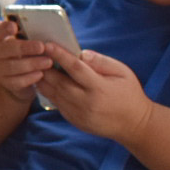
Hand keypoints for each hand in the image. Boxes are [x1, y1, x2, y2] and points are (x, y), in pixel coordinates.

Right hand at [0, 19, 48, 103]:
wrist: (19, 76)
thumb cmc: (27, 53)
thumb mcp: (27, 42)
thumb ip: (32, 36)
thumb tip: (50, 32)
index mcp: (1, 38)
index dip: (4, 27)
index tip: (15, 27)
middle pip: (6, 48)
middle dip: (25, 47)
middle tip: (41, 47)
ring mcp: (0, 68)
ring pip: (13, 66)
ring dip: (32, 63)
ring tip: (48, 62)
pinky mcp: (7, 82)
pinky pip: (17, 81)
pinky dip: (30, 77)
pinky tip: (41, 74)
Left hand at [38, 44, 155, 143]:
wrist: (134, 124)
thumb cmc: (129, 93)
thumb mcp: (122, 72)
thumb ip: (102, 62)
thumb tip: (82, 53)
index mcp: (99, 88)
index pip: (75, 68)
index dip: (60, 56)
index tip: (48, 45)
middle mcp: (87, 102)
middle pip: (59, 83)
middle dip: (45, 68)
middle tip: (35, 55)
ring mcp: (79, 114)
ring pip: (54, 95)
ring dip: (43, 80)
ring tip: (35, 67)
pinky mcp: (75, 120)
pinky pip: (57, 104)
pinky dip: (49, 93)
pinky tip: (44, 82)